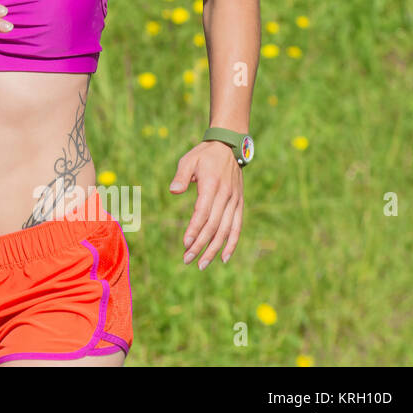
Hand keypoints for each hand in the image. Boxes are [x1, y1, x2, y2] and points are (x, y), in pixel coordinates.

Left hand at [168, 140, 242, 269]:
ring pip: (226, 230)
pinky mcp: (239, 204)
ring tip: (202, 264)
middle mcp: (226, 196)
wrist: (228, 147)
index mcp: (212, 186)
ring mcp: (235, 201)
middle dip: (201, 245)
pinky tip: (223, 257)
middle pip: (214, 226)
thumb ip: (181, 176)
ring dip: (214, 249)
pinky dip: (232, 243)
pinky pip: (237, 227)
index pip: (203, 213)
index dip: (194, 230)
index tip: (185, 244)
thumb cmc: (204, 155)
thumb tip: (173, 191)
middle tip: (188, 260)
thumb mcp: (188, 160)